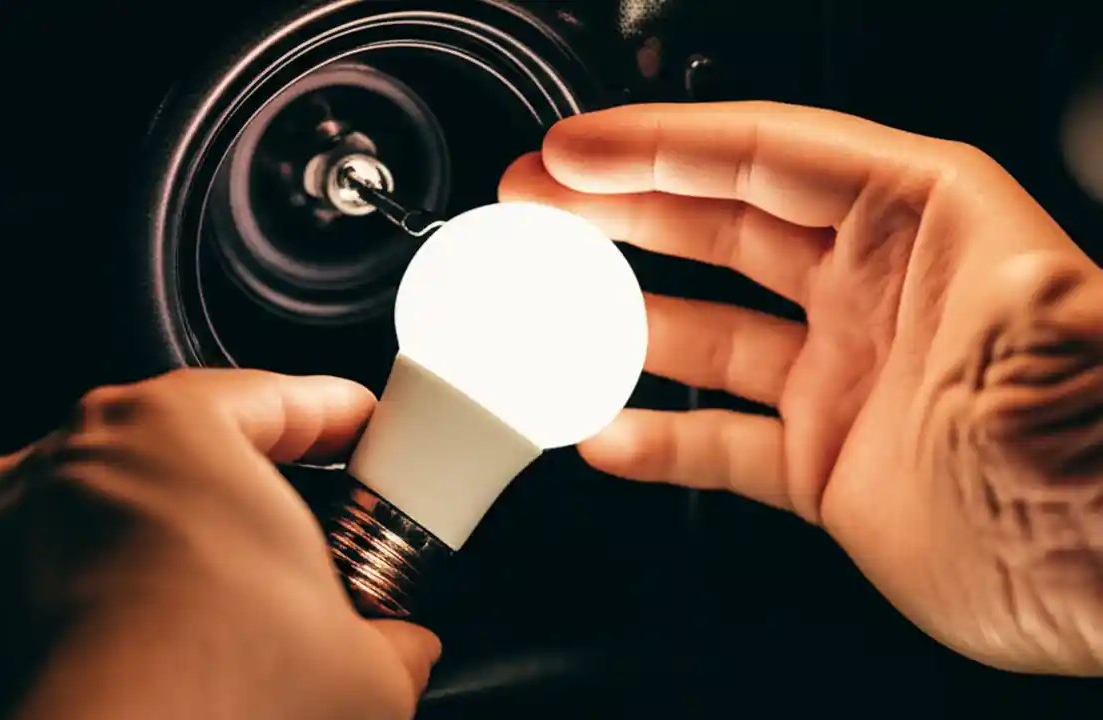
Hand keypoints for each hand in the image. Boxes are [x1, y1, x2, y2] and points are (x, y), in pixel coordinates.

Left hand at [0, 370, 439, 719]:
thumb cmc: (204, 701)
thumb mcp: (361, 672)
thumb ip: (393, 640)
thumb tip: (400, 650)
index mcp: (175, 427)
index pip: (276, 396)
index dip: (335, 415)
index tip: (359, 430)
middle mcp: (74, 457)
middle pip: (189, 449)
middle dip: (253, 491)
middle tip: (308, 541)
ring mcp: (2, 530)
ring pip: (113, 513)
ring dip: (169, 548)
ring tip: (223, 617)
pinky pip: (47, 578)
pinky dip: (97, 603)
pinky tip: (146, 658)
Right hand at [498, 101, 1102, 675]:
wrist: (1098, 575)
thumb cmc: (1092, 451)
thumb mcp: (1049, 321)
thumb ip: (976, 266)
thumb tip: (937, 246)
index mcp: (925, 227)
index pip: (767, 156)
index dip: (659, 147)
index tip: (576, 151)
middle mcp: (875, 292)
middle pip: (719, 224)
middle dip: (620, 205)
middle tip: (537, 196)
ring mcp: (842, 376)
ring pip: (704, 327)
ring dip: (619, 315)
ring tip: (547, 304)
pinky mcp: (823, 457)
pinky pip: (715, 438)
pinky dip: (654, 437)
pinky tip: (603, 431)